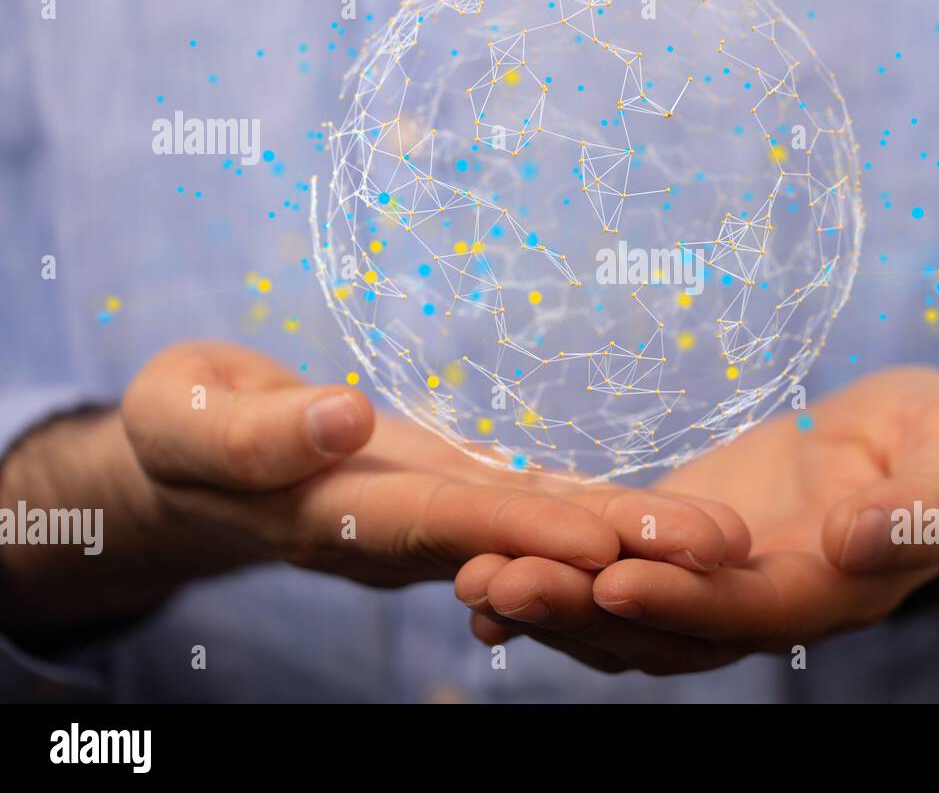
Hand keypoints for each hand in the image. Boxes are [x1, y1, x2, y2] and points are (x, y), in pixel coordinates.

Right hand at [0, 341, 746, 634]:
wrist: (202, 454)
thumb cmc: (182, 425)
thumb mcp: (189, 414)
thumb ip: (258, 430)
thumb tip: (339, 417)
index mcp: (338, 514)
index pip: (445, 525)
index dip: (525, 533)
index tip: (604, 543)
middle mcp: (405, 533)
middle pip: (522, 543)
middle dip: (622, 551)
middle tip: (722, 551)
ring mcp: (437, 518)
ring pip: (542, 532)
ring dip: (634, 539)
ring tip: (727, 540)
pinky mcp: (455, 492)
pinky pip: (534, 507)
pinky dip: (598, 512)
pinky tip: (665, 517)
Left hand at [454, 367, 938, 674]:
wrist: (924, 445)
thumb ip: (921, 511)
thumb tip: (859, 542)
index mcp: (831, 592)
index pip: (747, 612)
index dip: (682, 603)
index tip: (612, 580)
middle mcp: (764, 604)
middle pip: (664, 628)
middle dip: (580, 610)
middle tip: (497, 583)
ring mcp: (721, 579)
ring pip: (627, 612)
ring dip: (551, 602)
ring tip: (471, 578)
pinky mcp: (689, 542)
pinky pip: (618, 568)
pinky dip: (558, 573)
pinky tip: (488, 570)